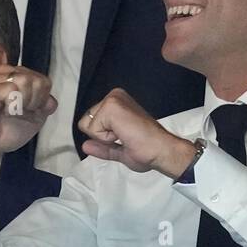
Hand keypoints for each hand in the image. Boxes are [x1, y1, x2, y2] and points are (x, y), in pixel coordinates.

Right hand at [0, 63, 56, 191]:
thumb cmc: (7, 132)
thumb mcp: (35, 119)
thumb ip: (45, 106)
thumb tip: (50, 99)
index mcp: (18, 79)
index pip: (43, 80)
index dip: (41, 99)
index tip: (28, 111)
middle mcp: (6, 75)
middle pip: (36, 79)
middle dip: (33, 101)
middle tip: (19, 113)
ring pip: (24, 79)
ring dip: (23, 102)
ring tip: (11, 112)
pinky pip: (11, 88)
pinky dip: (13, 105)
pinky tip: (4, 112)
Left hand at [79, 88, 195, 176]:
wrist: (161, 150)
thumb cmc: (147, 150)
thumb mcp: (119, 150)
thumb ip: (102, 147)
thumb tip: (85, 146)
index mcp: (117, 104)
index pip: (90, 124)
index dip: (103, 139)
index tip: (125, 138)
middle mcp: (114, 97)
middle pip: (85, 123)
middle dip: (101, 138)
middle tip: (125, 138)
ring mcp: (113, 99)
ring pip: (87, 126)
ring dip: (104, 138)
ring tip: (126, 136)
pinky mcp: (111, 106)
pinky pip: (92, 129)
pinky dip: (106, 139)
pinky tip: (124, 135)